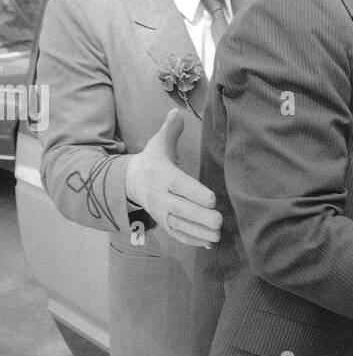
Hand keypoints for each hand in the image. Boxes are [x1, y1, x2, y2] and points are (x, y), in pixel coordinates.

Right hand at [125, 109, 221, 246]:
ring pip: (180, 225)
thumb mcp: (158, 144)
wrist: (131, 182)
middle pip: (180, 209)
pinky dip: (193, 241)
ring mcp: (162, 213)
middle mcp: (161, 197)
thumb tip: (177, 112)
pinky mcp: (165, 224)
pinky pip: (178, 235)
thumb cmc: (153, 161)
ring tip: (217, 234)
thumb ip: (170, 130)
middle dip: (200, 217)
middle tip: (219, 220)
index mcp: (163, 176)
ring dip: (199, 232)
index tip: (211, 199)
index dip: (194, 193)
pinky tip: (209, 243)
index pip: (179, 186)